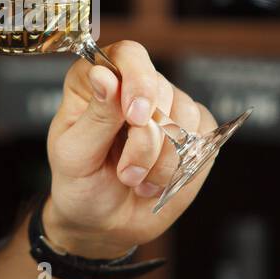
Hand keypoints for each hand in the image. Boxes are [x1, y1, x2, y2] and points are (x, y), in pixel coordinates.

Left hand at [43, 40, 218, 258]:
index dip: (138, 81)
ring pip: (186, 117)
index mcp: (97, 81)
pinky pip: (204, 138)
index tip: (135, 117)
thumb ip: (95, 117)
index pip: (127, 55)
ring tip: (136, 180)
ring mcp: (167, 108)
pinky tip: (157, 181)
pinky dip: (181, 167)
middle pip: (161, 89)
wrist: (104, 223)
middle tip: (125, 172)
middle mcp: (134, 88)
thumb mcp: (75, 154)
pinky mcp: (193, 133)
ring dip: (162, 160)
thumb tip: (106, 76)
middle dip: (146, 141)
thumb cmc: (80, 185)